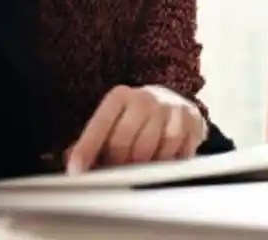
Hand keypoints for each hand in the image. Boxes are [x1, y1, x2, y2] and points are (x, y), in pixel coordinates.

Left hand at [66, 85, 207, 172]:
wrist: (172, 103)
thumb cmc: (133, 119)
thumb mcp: (111, 122)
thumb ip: (91, 142)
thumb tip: (74, 165)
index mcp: (120, 96)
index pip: (100, 125)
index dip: (87, 150)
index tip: (76, 171)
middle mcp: (146, 97)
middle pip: (125, 142)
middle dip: (117, 163)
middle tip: (116, 170)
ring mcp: (172, 107)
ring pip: (153, 150)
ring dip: (145, 165)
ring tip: (140, 165)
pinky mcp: (192, 119)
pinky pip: (177, 152)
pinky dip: (168, 162)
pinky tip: (162, 158)